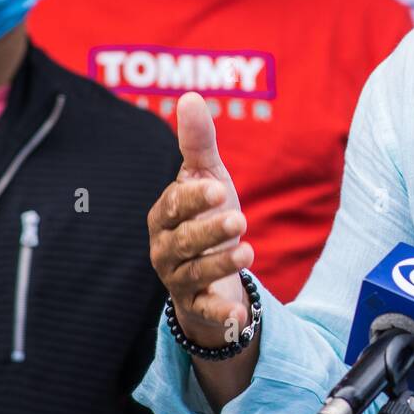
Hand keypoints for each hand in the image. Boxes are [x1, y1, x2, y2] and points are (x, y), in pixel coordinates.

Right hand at [148, 92, 253, 348]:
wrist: (212, 268)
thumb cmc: (207, 214)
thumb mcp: (207, 178)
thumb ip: (198, 143)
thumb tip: (189, 96)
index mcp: (165, 214)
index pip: (174, 204)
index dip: (193, 197)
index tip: (217, 187)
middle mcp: (165, 247)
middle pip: (183, 240)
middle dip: (209, 230)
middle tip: (238, 219)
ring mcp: (177, 278)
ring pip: (195, 272)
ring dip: (219, 264)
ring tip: (248, 252)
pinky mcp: (195, 305)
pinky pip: (205, 310)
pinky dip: (221, 315)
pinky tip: (240, 316)